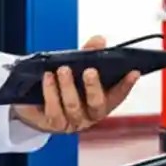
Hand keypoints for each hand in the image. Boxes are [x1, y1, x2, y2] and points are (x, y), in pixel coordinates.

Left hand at [9, 35, 139, 133]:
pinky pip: (54, 111)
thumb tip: (99, 40)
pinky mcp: (53, 124)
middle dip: (94, 86)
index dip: (126, 85)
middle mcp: (89, 115)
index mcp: (100, 102)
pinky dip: (51, 93)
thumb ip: (88, 55)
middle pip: (97, 105)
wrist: (32, 101)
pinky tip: (48, 78)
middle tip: (90, 71)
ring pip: (73, 107)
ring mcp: (72, 122)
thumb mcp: (75, 67)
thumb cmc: (60, 84)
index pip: (118, 96)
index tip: (133, 72)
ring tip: (63, 69)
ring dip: (68, 86)